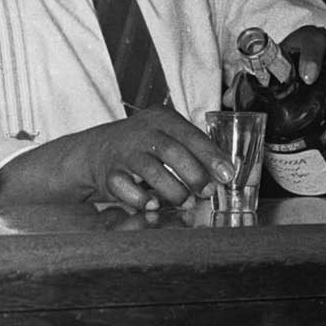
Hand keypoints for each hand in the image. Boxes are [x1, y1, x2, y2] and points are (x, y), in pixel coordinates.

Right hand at [81, 107, 236, 212]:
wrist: (97, 151)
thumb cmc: (143, 146)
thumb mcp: (166, 136)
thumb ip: (192, 151)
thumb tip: (222, 176)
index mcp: (162, 119)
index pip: (190, 135)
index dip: (211, 156)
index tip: (227, 174)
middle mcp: (142, 132)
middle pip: (172, 151)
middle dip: (194, 175)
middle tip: (207, 192)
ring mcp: (124, 153)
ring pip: (151, 171)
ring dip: (173, 190)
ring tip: (185, 202)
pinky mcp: (110, 174)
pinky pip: (127, 189)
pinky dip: (142, 199)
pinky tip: (153, 205)